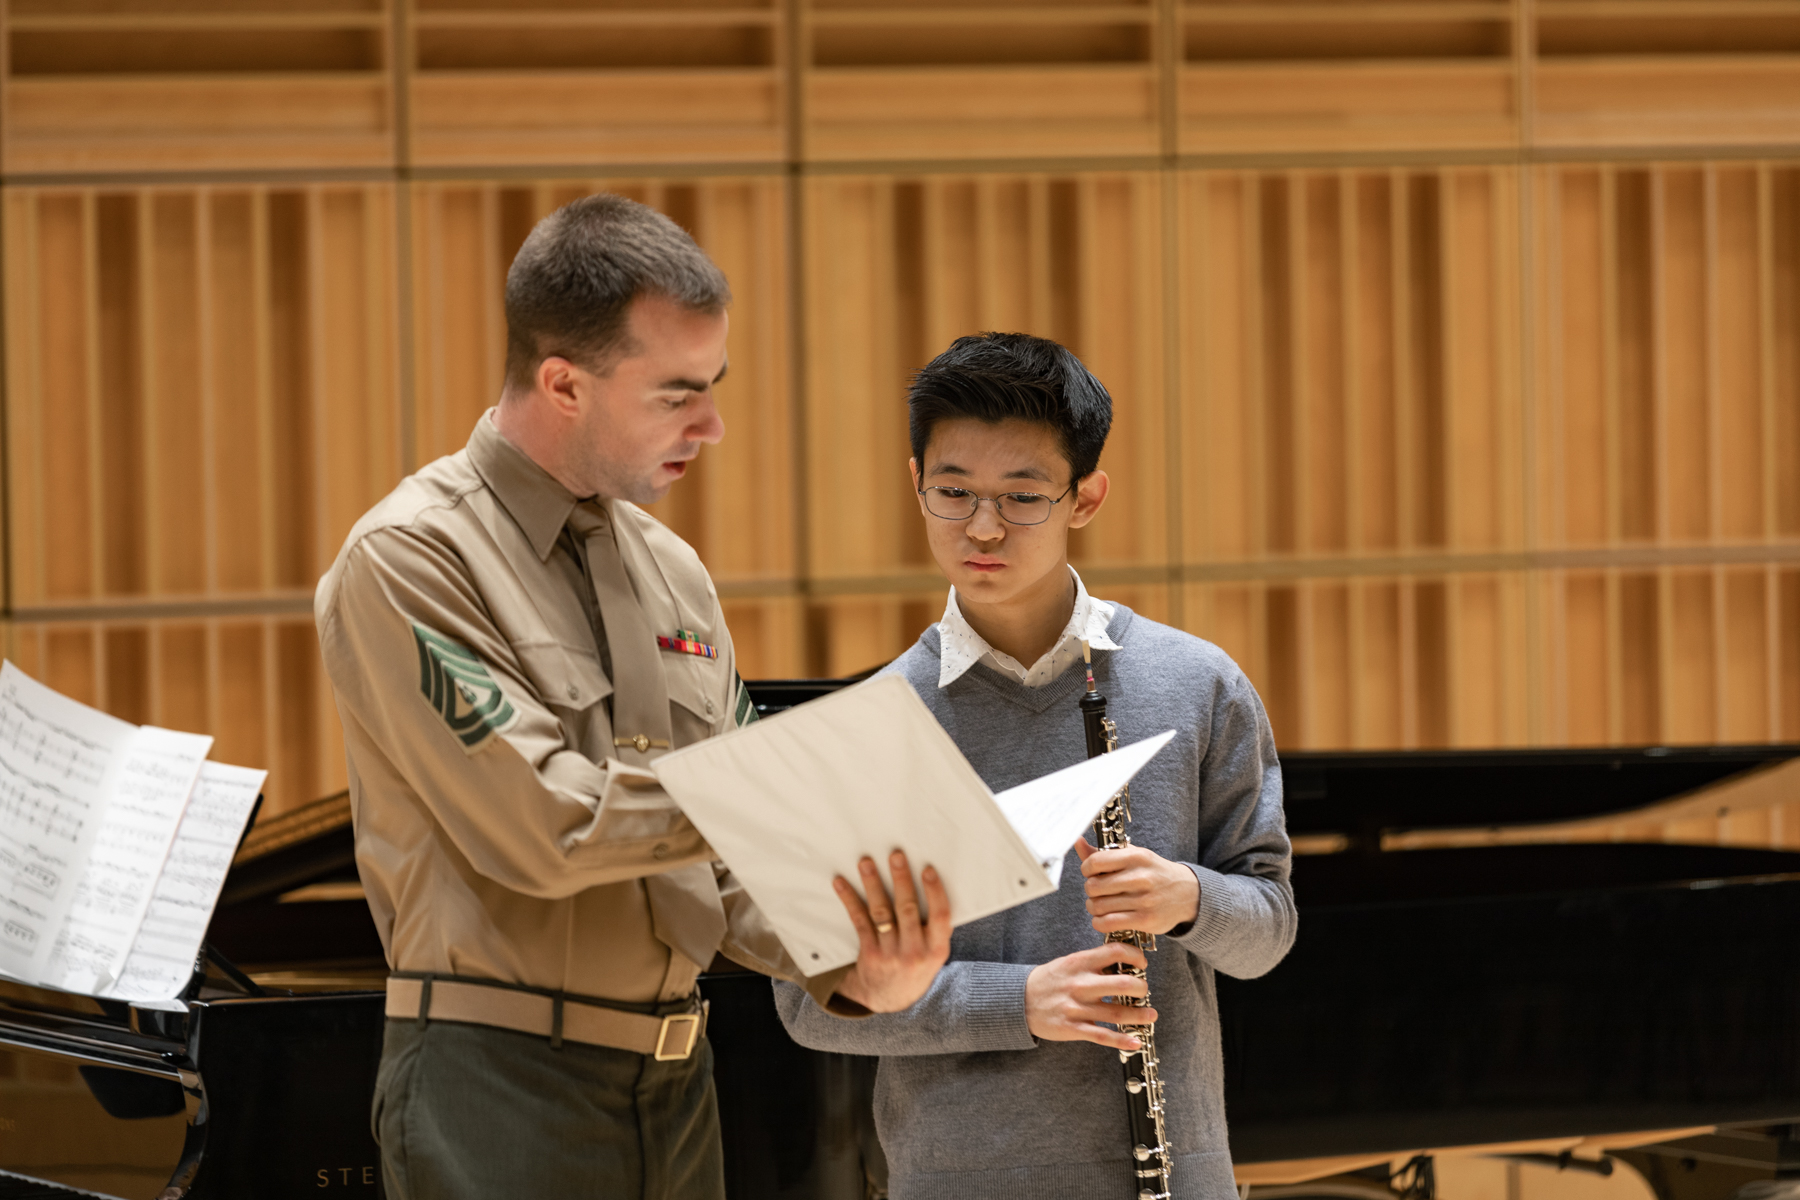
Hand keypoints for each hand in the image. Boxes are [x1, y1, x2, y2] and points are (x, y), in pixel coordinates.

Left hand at [831, 850, 951, 1012]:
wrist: (890, 997)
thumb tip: (932, 884)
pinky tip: (841, 884)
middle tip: (895, 856)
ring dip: (872, 884)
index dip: (935, 892)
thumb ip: (935, 927)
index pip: (940, 916)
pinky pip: (860, 921)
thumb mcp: (935, 953)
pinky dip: (850, 899)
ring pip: (881, 912)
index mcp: (937, 949)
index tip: (927, 870)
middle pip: (908, 909)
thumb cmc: (916, 965)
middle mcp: (915, 952)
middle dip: (901, 879)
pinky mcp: (870, 953)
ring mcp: (891, 954)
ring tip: (866, 863)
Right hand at [1025, 943, 1157, 1052]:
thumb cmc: (1050, 981)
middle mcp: (1080, 984)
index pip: (1114, 952)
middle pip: (1121, 984)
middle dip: (1140, 988)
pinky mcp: (1072, 1028)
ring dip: (1138, 1016)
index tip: (1141, 964)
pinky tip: (1135, 1041)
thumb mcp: (1069, 963)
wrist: (1018, 1000)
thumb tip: (1123, 962)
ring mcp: (1076, 1008)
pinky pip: (1101, 1036)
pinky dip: (1121, 1040)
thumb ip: (1094, 962)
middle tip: (1145, 990)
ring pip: (1115, 1014)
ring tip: (1151, 1015)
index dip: (1134, 955)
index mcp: (1080, 963)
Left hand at [1075, 839, 1198, 935]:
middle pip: (1093, 887)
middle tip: (1097, 892)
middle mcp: (1141, 877)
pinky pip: (1108, 923)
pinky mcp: (1146, 920)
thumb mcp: (1133, 856)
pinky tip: (1105, 918)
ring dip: (1094, 907)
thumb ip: (1103, 852)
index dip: (1087, 870)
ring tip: (1101, 905)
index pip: (1095, 862)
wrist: (1188, 894)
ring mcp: (1144, 900)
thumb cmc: (1153, 872)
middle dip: (1090, 890)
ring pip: (1098, 906)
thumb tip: (1077, 842)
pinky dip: (1100, 922)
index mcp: (1136, 857)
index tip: (1092, 873)